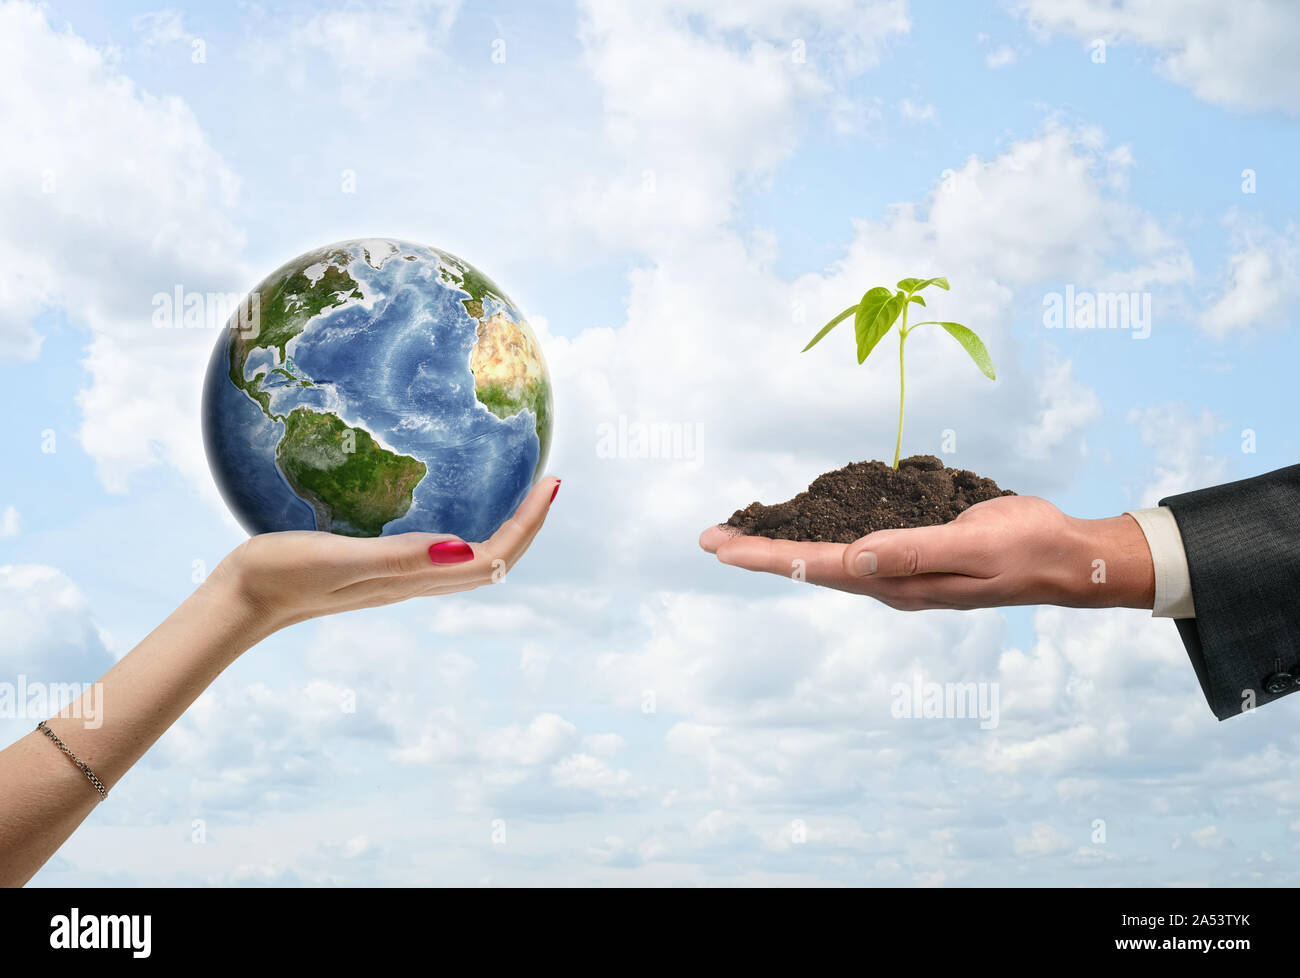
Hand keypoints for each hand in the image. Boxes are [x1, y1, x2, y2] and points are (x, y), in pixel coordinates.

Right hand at [208, 475, 560, 631]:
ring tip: (518, 490)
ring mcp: (397, 579)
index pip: (492, 556)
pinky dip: (467, 528)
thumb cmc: (281, 574)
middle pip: (492, 560)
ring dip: (503, 527)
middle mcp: (414, 582)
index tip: (551, 482)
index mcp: (413, 578)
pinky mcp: (378, 569)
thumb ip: (398, 556)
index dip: (528, 523)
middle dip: (528, 524)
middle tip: (548, 479)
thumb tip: (462, 549)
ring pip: (470, 560)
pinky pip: (440, 552)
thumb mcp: (338, 557)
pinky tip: (451, 500)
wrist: (239, 601)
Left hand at [700, 494, 1153, 610]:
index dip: (766, 556)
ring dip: (783, 546)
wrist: (1066, 558)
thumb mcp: (972, 544)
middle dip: (759, 553)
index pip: (816, 567)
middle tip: (710, 538)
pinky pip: (852, 547)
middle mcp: (890, 581)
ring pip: (826, 559)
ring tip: (743, 533)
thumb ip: (913, 552)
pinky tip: (806, 529)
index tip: (719, 546)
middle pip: (810, 567)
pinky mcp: (913, 556)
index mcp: (898, 581)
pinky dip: (819, 536)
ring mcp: (901, 572)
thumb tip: (852, 560)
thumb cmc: (1026, 546)